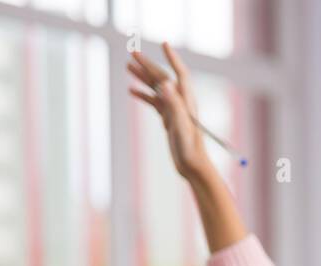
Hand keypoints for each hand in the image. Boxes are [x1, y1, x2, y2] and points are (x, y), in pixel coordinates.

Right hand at [127, 42, 209, 180]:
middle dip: (148, 65)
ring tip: (128, 66)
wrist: (193, 167)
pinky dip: (143, 95)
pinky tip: (131, 91)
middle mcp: (181, 103)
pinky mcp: (169, 120)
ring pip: (157, 89)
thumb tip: (166, 83)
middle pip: (163, 79)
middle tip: (131, 53)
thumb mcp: (181, 126)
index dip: (173, 58)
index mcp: (186, 101)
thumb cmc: (190, 149)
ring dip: (143, 77)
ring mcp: (174, 111)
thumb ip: (175, 104)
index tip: (164, 43)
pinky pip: (154, 103)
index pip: (180, 74)